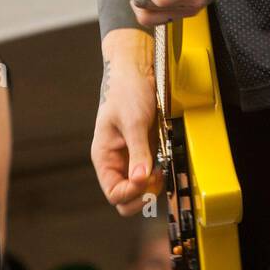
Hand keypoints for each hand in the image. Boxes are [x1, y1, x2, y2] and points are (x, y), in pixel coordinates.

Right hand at [91, 32, 163, 217]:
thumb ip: (138, 151)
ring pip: (141, 191)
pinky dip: (159, 176)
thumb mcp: (133, 121)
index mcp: (104, 157)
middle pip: (126, 199)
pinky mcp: (145, 152)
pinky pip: (151, 176)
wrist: (136, 70)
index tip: (147, 179)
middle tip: (157, 177)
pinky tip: (165, 164)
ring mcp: (131, 159)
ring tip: (162, 169)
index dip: (131, 193)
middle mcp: (116, 162)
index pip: (114, 193)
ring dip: (153, 187)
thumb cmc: (127, 91)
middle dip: (143, 195)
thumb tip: (142, 179)